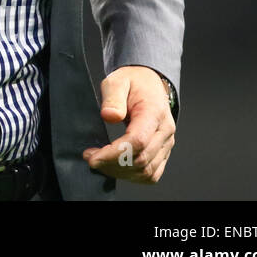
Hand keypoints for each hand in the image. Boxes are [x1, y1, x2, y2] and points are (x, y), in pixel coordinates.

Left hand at [82, 65, 175, 183]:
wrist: (149, 83)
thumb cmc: (133, 82)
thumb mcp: (117, 81)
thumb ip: (113, 97)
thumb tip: (109, 116)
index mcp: (154, 113)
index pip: (138, 141)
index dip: (114, 154)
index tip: (93, 156)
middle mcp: (165, 131)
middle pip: (141, 160)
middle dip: (111, 164)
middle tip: (90, 158)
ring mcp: (166, 144)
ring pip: (146, 171)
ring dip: (120, 172)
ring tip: (99, 162)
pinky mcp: (163, 152)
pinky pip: (151, 173)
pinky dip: (132, 176)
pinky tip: (114, 168)